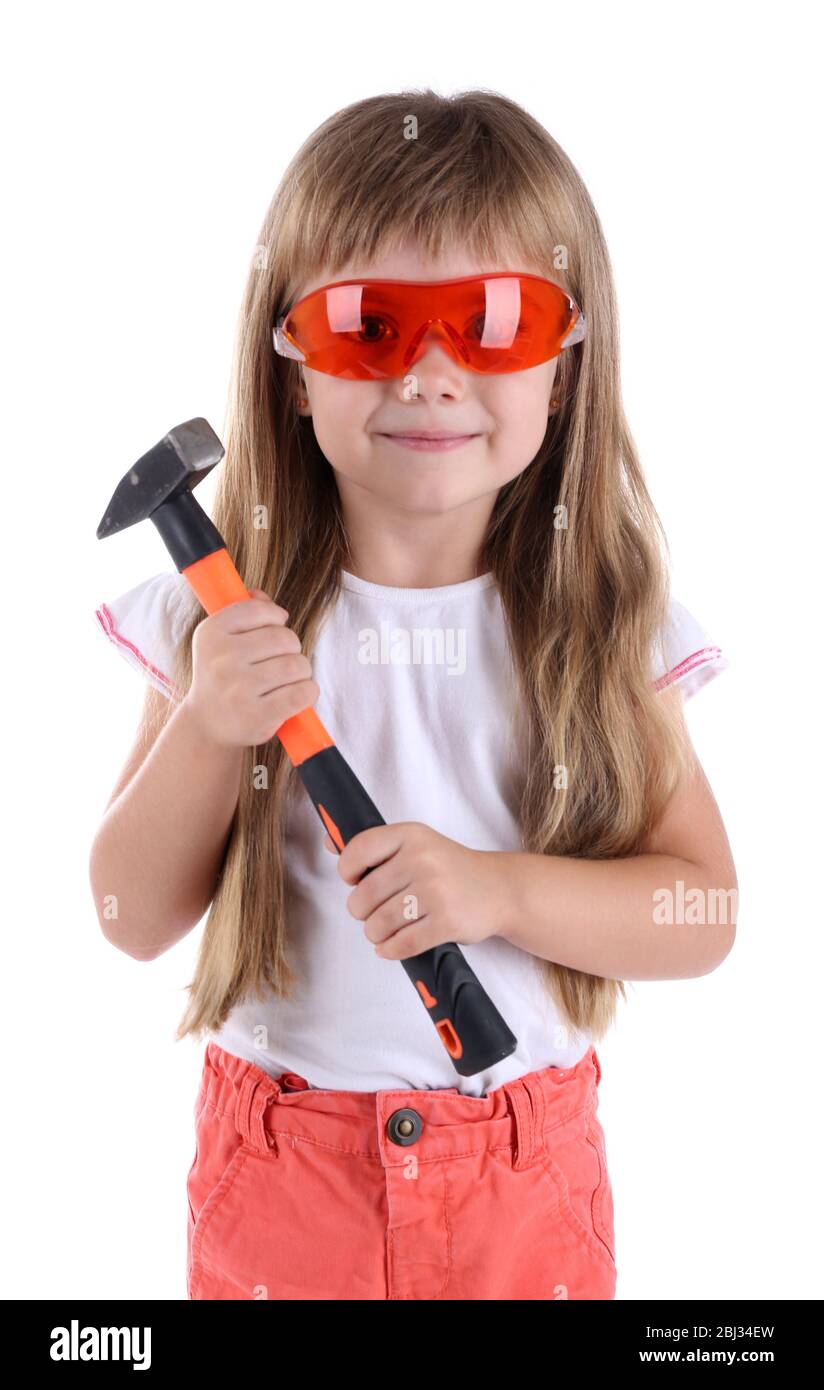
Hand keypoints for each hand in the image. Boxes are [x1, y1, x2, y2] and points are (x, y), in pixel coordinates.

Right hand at [185, 589, 319, 748]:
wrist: (208, 724)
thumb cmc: (224, 675)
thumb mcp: (221, 640)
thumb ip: (244, 611)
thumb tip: (260, 595)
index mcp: (210, 633)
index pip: (258, 609)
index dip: (275, 617)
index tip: (273, 629)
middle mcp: (220, 660)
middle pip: (284, 638)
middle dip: (292, 648)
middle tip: (282, 660)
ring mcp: (238, 690)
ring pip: (296, 664)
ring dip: (302, 671)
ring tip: (288, 679)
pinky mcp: (257, 716)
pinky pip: (302, 692)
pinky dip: (308, 692)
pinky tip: (297, 695)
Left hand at [323, 821, 511, 959]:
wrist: (498, 889)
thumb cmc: (450, 868)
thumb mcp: (417, 844)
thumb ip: (375, 845)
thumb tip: (328, 840)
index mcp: (411, 835)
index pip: (358, 850)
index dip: (347, 871)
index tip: (354, 880)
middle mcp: (423, 859)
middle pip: (364, 896)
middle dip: (361, 911)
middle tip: (372, 912)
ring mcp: (436, 891)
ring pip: (379, 923)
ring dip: (375, 933)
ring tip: (383, 930)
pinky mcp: (447, 922)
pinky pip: (401, 944)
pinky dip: (390, 949)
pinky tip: (392, 945)